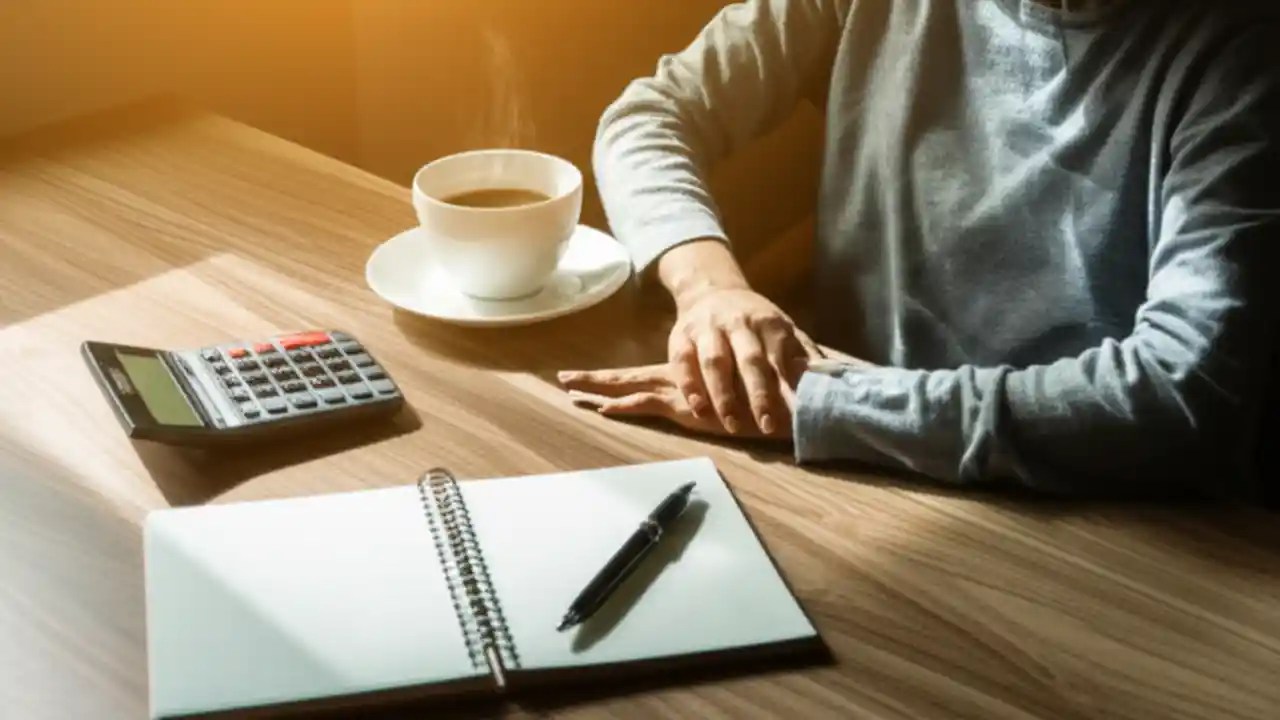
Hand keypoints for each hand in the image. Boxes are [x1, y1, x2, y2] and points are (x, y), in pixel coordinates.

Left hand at [558, 363, 795, 439]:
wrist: (789, 398)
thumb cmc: (766, 399)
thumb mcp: (737, 400)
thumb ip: (722, 400)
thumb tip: (708, 409)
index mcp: (685, 376)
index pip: (642, 376)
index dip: (614, 379)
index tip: (586, 382)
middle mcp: (679, 378)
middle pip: (629, 376)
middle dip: (595, 378)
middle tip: (562, 378)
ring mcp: (682, 390)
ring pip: (631, 384)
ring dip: (599, 386)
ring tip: (568, 387)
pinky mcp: (688, 406)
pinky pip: (650, 404)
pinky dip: (625, 405)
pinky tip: (602, 406)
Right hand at [668, 286, 821, 435]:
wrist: (711, 290)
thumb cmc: (754, 320)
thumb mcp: (782, 329)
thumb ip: (802, 354)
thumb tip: (828, 379)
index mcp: (768, 322)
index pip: (780, 356)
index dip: (788, 385)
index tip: (797, 413)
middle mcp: (738, 322)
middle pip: (749, 360)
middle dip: (758, 394)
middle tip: (766, 426)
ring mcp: (708, 328)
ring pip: (715, 362)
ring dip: (723, 395)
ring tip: (731, 425)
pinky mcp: (681, 336)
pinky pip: (683, 362)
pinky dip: (689, 385)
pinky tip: (698, 408)